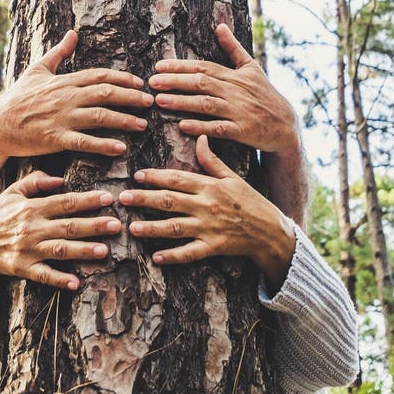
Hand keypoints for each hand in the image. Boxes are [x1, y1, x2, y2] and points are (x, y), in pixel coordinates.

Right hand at [0, 30, 151, 158]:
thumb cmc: (17, 97)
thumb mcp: (37, 69)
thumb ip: (59, 52)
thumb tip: (73, 33)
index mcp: (64, 81)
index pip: (99, 76)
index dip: (122, 78)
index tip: (140, 82)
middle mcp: (66, 97)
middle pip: (106, 94)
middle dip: (131, 97)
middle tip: (150, 101)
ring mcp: (62, 118)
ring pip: (100, 116)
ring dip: (124, 120)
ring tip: (142, 124)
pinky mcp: (56, 139)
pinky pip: (84, 142)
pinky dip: (104, 145)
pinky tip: (120, 148)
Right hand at [0, 172, 121, 293]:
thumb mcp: (12, 191)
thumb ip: (36, 181)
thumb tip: (60, 179)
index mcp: (32, 207)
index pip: (64, 202)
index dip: (87, 200)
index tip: (108, 198)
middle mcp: (32, 228)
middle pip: (68, 226)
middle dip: (94, 225)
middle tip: (116, 225)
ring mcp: (27, 250)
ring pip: (60, 250)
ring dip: (83, 251)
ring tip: (105, 251)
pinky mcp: (21, 268)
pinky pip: (43, 275)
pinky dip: (59, 280)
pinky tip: (75, 283)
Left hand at [118, 135, 294, 292]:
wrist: (270, 229)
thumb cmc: (249, 200)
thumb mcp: (232, 176)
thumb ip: (212, 160)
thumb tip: (200, 137)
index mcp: (209, 185)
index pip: (177, 178)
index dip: (155, 176)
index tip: (137, 175)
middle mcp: (206, 205)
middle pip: (170, 201)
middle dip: (144, 199)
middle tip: (123, 198)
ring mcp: (209, 227)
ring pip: (175, 227)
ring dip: (152, 228)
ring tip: (132, 227)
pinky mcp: (213, 247)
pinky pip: (190, 253)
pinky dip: (173, 255)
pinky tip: (155, 256)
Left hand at [148, 23, 298, 153]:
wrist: (286, 124)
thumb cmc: (265, 94)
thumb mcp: (251, 67)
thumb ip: (233, 47)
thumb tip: (220, 25)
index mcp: (234, 75)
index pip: (203, 67)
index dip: (180, 66)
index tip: (158, 66)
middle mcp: (234, 91)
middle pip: (201, 83)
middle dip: (175, 82)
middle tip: (151, 82)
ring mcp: (238, 111)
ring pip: (206, 105)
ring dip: (182, 103)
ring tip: (160, 101)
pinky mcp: (242, 131)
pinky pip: (219, 128)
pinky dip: (201, 127)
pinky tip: (183, 126)